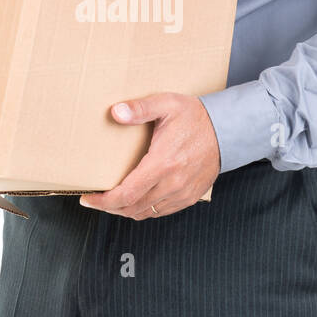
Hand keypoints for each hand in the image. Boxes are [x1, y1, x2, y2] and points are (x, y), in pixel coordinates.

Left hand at [79, 93, 219, 219]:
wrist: (229, 130)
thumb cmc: (196, 117)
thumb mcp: (166, 104)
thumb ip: (140, 108)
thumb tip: (116, 112)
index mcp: (163, 163)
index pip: (126, 194)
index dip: (103, 201)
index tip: (87, 198)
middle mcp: (173, 183)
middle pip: (132, 208)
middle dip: (109, 207)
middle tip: (95, 199)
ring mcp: (183, 193)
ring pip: (146, 213)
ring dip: (126, 210)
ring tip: (112, 200)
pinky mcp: (190, 197)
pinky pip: (161, 211)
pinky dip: (144, 209)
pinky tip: (136, 199)